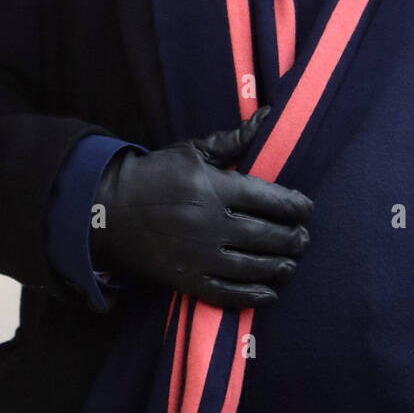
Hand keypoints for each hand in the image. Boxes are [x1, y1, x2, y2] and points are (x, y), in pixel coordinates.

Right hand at [91, 109, 312, 307]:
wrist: (106, 210)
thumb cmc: (154, 174)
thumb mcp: (192, 151)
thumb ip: (234, 139)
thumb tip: (269, 117)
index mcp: (214, 187)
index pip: (269, 199)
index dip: (295, 206)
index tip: (307, 209)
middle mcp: (210, 222)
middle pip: (266, 235)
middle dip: (293, 239)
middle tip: (303, 239)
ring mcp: (198, 254)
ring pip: (252, 266)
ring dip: (279, 267)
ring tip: (291, 265)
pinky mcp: (186, 278)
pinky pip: (226, 292)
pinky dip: (252, 295)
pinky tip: (269, 293)